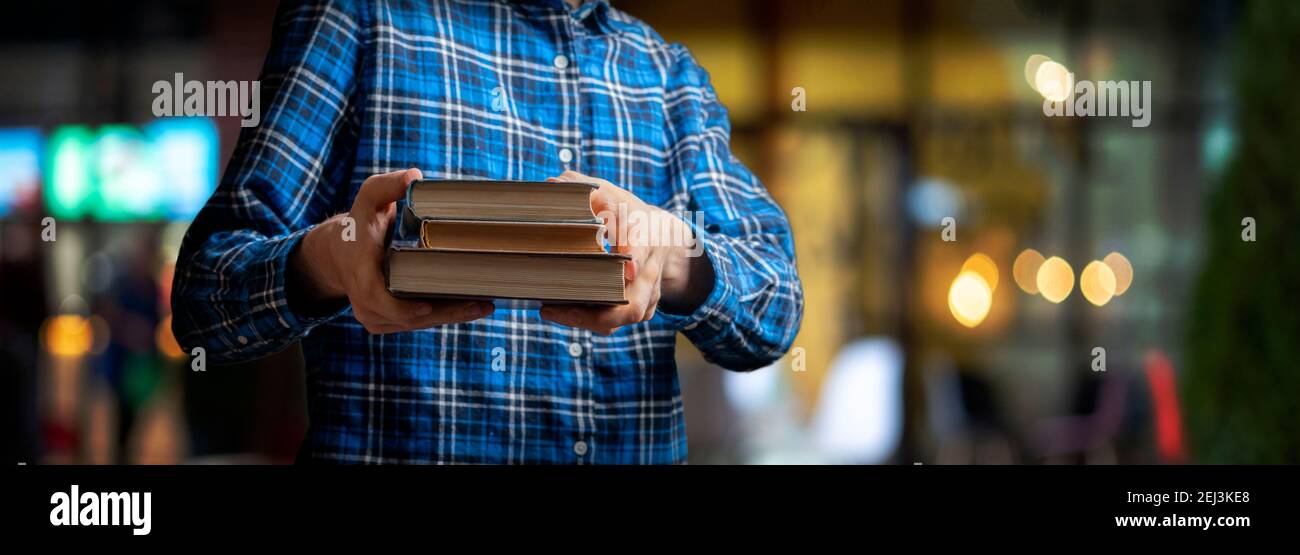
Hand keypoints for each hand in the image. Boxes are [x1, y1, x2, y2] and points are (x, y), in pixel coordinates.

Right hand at [292, 168, 493, 333]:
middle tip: (482, 304)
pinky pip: (416, 323)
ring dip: (450, 316)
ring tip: (483, 306)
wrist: (338, 253)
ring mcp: (374, 316)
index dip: (400, 307)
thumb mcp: (368, 199)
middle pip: (407, 317)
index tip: (425, 306)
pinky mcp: (385, 322)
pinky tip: (469, 308)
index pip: (375, 297)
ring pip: (416, 324)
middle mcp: (364, 301)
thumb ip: (387, 186)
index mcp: (360, 272)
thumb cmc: (359, 224)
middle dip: (446, 313)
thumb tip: (414, 176)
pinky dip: (442, 316)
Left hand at [539, 170, 712, 334]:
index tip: (629, 268)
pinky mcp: (639, 308)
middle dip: (596, 313)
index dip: (636, 257)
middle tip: (553, 308)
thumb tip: (552, 187)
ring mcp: (648, 295)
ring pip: (622, 318)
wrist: (664, 237)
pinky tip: (560, 312)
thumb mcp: (610, 193)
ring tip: (550, 311)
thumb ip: (582, 186)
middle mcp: (650, 271)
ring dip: (586, 320)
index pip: (643, 246)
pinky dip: (588, 320)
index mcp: (647, 236)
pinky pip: (614, 321)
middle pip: (634, 305)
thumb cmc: (629, 213)